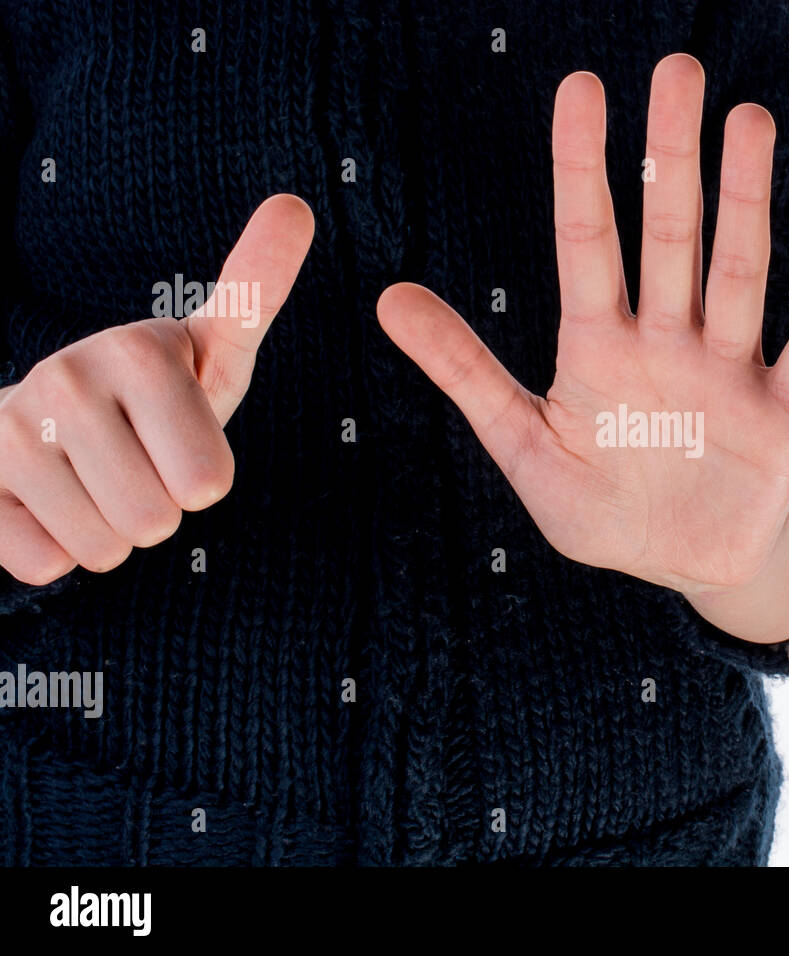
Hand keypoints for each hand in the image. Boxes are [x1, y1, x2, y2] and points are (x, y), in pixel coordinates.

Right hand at [0, 194, 313, 584]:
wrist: (44, 423)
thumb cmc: (154, 397)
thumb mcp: (214, 350)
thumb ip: (255, 291)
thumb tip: (295, 204)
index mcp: (140, 350)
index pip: (207, 482)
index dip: (205, 482)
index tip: (181, 441)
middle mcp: (66, 377)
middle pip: (156, 522)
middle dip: (159, 513)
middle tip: (139, 469)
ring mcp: (9, 426)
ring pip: (101, 549)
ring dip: (109, 535)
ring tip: (95, 483)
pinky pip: (43, 562)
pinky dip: (53, 549)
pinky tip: (46, 502)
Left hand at [378, 55, 788, 609]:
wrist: (680, 566)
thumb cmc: (599, 506)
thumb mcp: (523, 444)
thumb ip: (465, 372)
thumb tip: (386, 298)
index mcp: (597, 349)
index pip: (587, 244)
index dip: (582, 170)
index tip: (582, 89)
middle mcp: (666, 344)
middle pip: (669, 238)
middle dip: (671, 158)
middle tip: (678, 70)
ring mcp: (728, 374)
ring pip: (737, 273)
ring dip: (745, 201)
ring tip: (749, 121)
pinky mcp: (784, 415)